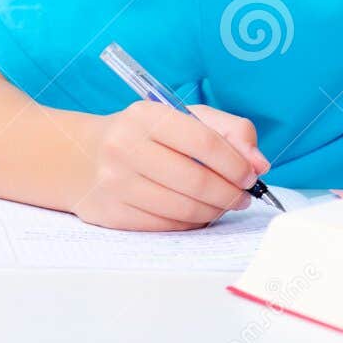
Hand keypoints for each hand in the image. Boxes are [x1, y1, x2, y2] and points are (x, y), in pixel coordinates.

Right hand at [75, 101, 269, 230]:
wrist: (83, 157)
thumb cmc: (146, 136)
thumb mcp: (184, 118)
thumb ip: (229, 131)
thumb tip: (259, 164)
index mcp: (147, 116)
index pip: (205, 142)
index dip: (236, 163)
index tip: (251, 175)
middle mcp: (125, 147)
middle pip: (196, 181)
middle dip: (230, 193)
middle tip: (243, 196)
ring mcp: (114, 183)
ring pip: (182, 209)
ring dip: (214, 212)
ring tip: (224, 205)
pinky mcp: (110, 213)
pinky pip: (165, 227)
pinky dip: (191, 224)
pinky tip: (198, 214)